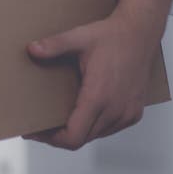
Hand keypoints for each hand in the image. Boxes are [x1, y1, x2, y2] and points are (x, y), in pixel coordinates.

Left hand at [21, 0, 172, 149]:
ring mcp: (126, 113)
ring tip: (57, 119)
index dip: (52, 139)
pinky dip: (93, 127)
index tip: (36, 131)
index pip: (74, 135)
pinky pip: (109, 129)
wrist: (140, 34)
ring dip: (77, 132)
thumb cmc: (112, 37)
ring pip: (96, 135)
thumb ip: (54, 45)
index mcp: (99, 96)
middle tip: (40, 124)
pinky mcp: (133, 112)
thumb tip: (32, 50)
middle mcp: (115, 109)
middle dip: (59, 135)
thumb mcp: (78, 37)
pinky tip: (80, 113)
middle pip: (82, 139)